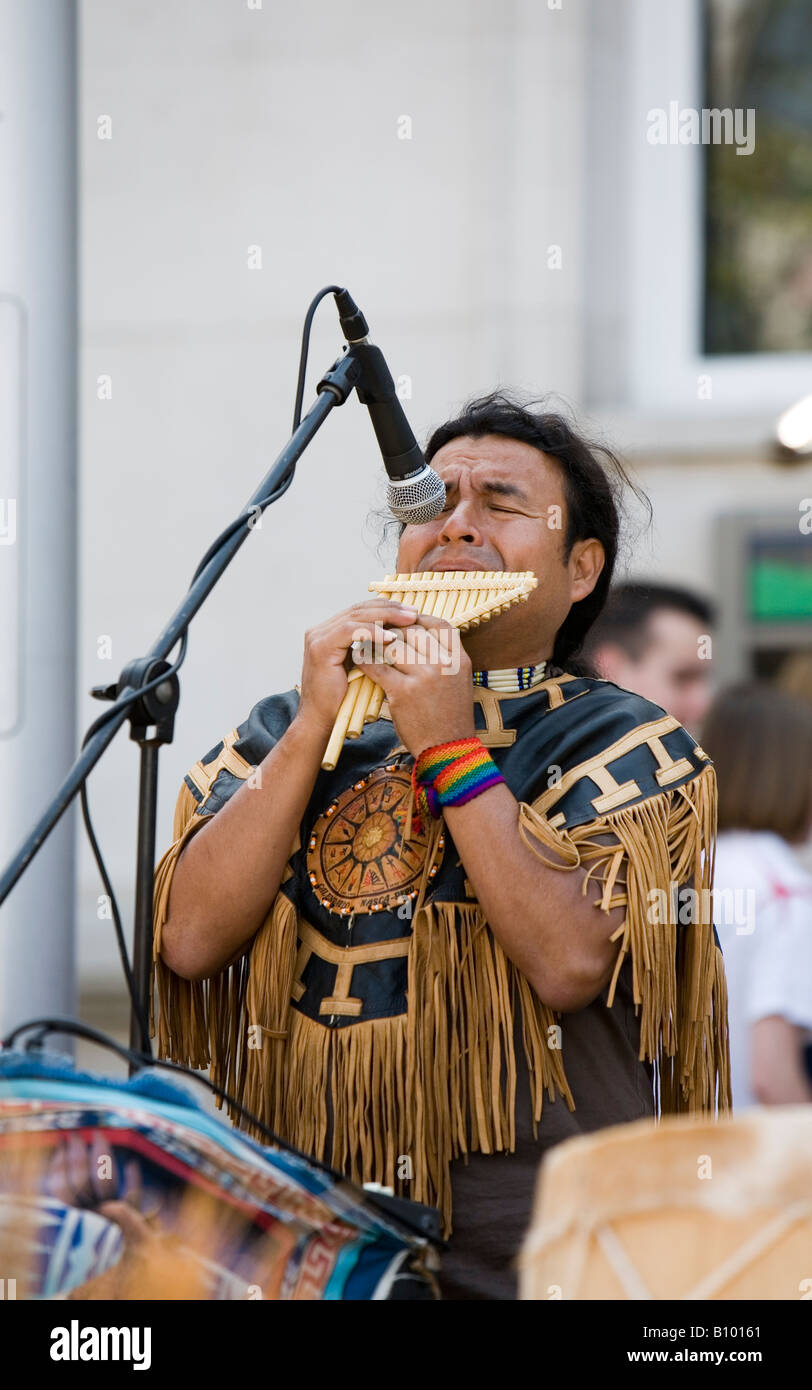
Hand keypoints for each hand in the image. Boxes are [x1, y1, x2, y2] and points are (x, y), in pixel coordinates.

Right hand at [295, 598, 419, 736]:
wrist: (322, 720)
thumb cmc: (344, 699)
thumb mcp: (361, 667)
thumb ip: (371, 648)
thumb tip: (399, 635)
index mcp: (330, 631)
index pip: (361, 610)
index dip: (387, 608)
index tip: (411, 612)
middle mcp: (321, 630)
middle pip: (360, 609)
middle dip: (390, 608)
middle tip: (414, 612)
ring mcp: (318, 637)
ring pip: (356, 616)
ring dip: (386, 616)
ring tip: (408, 620)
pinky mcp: (320, 648)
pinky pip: (350, 631)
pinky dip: (372, 632)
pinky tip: (391, 637)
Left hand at [350, 612, 475, 756]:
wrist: (447, 750)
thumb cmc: (449, 716)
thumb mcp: (458, 681)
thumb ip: (444, 657)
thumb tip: (419, 632)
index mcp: (459, 659)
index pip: (438, 624)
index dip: (418, 619)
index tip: (404, 622)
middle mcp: (443, 664)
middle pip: (412, 631)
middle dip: (393, 630)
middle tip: (379, 632)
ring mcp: (423, 677)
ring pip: (392, 645)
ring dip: (376, 642)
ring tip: (365, 642)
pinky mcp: (403, 692)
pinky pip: (376, 666)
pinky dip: (364, 660)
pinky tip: (359, 659)